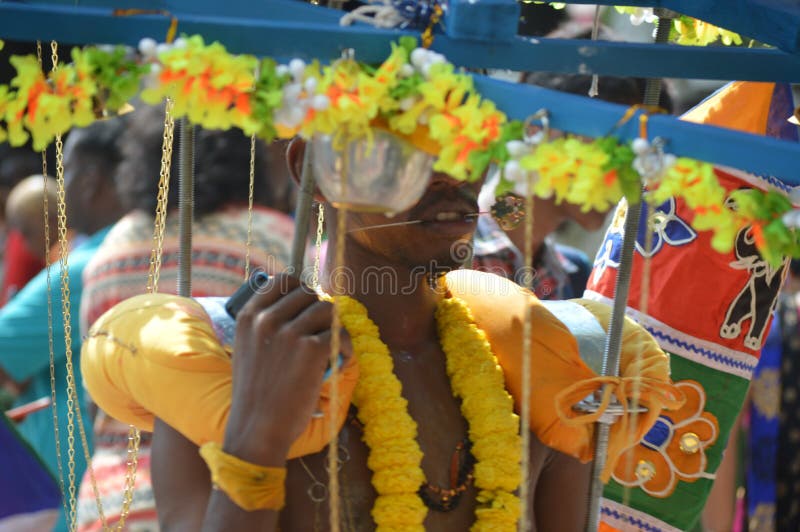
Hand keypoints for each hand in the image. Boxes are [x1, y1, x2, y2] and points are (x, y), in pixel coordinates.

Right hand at [223, 274, 348, 465]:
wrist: (257, 429)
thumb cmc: (256, 393)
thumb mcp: (248, 349)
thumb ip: (265, 324)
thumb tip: (299, 301)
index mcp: (248, 315)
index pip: (284, 279)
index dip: (301, 290)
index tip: (308, 307)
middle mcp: (267, 319)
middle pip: (310, 293)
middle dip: (320, 311)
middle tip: (321, 334)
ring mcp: (289, 332)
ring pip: (328, 311)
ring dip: (334, 328)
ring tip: (331, 349)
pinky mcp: (311, 349)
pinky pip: (339, 335)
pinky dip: (345, 348)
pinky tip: (338, 362)